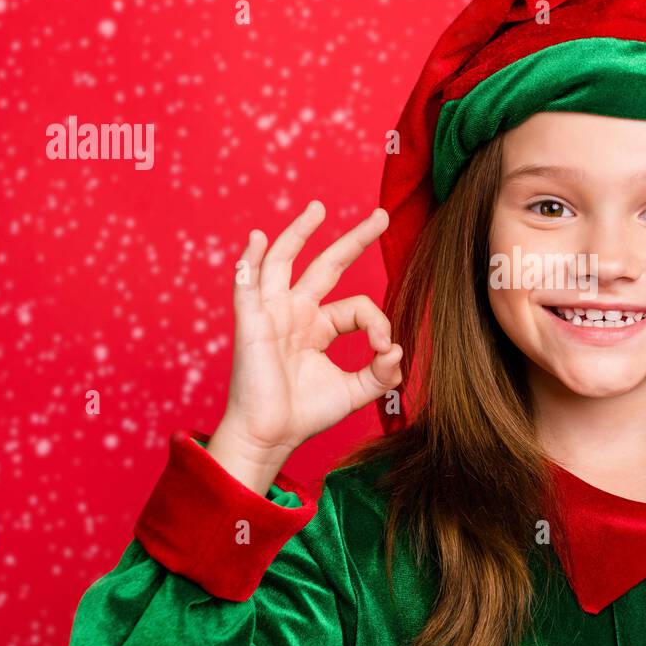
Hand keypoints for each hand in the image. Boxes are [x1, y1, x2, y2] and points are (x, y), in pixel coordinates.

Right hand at [206, 201, 402, 494]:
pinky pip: (246, 284)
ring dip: (299, 232)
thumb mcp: (355, 392)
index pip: (357, 306)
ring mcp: (272, 313)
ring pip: (284, 261)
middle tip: (380, 215)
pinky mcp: (251, 322)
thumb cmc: (305, 414)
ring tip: (319, 208)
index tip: (385, 349)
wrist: (270, 436)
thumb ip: (382, 373)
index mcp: (319, 326)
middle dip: (354, 239)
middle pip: (326, 265)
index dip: (377, 323)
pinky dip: (249, 260)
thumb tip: (398, 350)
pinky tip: (257, 239)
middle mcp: (296, 312)